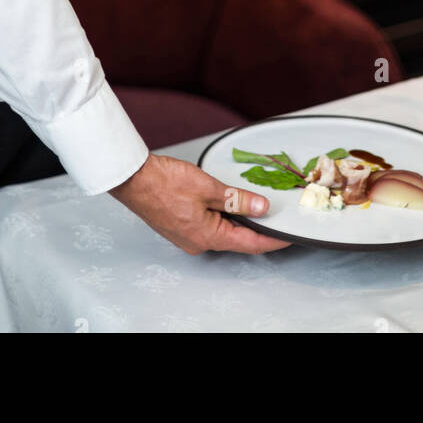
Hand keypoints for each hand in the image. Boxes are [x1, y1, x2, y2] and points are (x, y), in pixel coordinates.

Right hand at [107, 152, 291, 254]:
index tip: (288, 236)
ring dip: (239, 220)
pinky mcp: (180, 227)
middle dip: (257, 228)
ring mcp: (188, 236)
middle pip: (237, 238)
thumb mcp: (208, 188)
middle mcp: (198, 242)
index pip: (250, 243)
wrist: (134, 180)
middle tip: (275, 217)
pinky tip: (228, 203)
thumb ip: (237, 200)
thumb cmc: (164, 184)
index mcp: (208, 237)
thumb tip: (261, 208)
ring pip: (222, 231)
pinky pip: (209, 225)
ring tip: (255, 206)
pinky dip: (223, 216)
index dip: (272, 239)